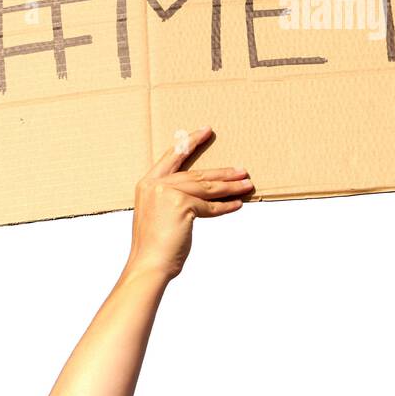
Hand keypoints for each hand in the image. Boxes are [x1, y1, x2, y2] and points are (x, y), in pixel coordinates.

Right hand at [126, 127, 250, 281]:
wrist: (148, 265)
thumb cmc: (154, 246)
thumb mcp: (159, 214)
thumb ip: (172, 199)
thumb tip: (200, 196)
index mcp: (147, 183)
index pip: (172, 156)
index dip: (190, 143)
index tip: (206, 131)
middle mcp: (155, 184)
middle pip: (196, 174)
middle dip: (222, 172)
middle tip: (241, 169)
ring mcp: (168, 193)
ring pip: (206, 187)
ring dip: (230, 186)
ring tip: (247, 184)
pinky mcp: (182, 204)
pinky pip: (210, 206)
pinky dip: (225, 206)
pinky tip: (238, 204)